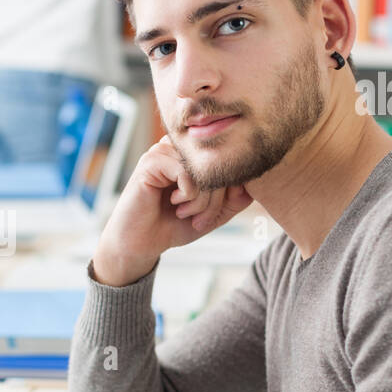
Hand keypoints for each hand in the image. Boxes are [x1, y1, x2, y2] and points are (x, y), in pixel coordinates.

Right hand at [92, 136, 252, 286]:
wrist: (140, 244)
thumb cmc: (172, 226)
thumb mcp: (211, 214)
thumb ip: (234, 200)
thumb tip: (252, 184)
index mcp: (191, 156)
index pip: (228, 162)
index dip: (230, 191)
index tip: (213, 215)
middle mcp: (178, 148)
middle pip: (218, 164)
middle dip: (215, 200)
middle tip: (199, 219)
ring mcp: (163, 151)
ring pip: (203, 168)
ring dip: (201, 199)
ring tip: (186, 211)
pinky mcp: (151, 162)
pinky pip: (186, 172)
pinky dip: (188, 194)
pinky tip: (174, 202)